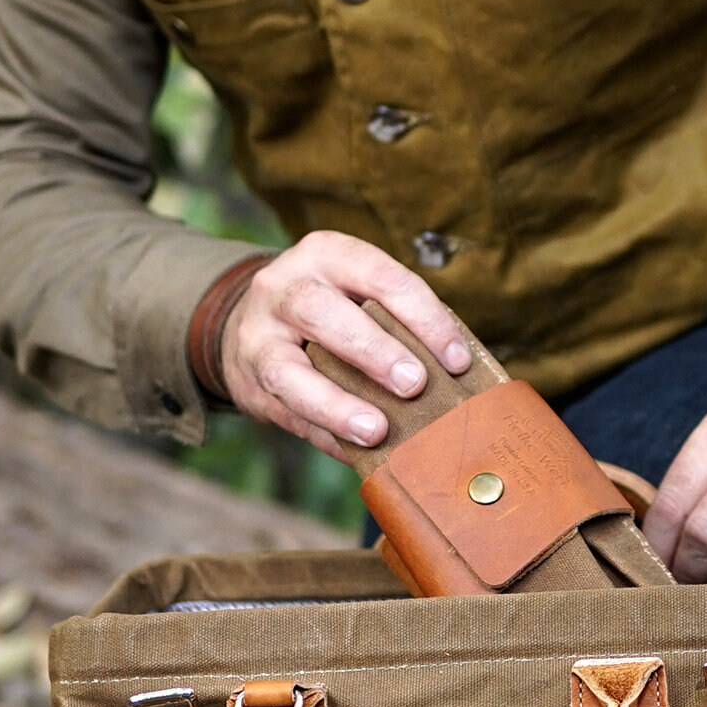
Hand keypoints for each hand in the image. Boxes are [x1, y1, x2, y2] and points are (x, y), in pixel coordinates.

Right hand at [219, 231, 471, 456]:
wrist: (252, 323)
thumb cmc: (332, 311)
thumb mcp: (358, 291)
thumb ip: (398, 322)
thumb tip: (454, 376)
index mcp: (325, 255)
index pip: (379, 276)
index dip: (423, 318)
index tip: (457, 360)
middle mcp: (282, 288)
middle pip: (321, 313)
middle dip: (373, 351)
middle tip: (414, 384)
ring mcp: (258, 337)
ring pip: (287, 371)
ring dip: (336, 404)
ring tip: (377, 430)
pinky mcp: (249, 384)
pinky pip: (287, 414)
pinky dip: (326, 435)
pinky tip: (358, 452)